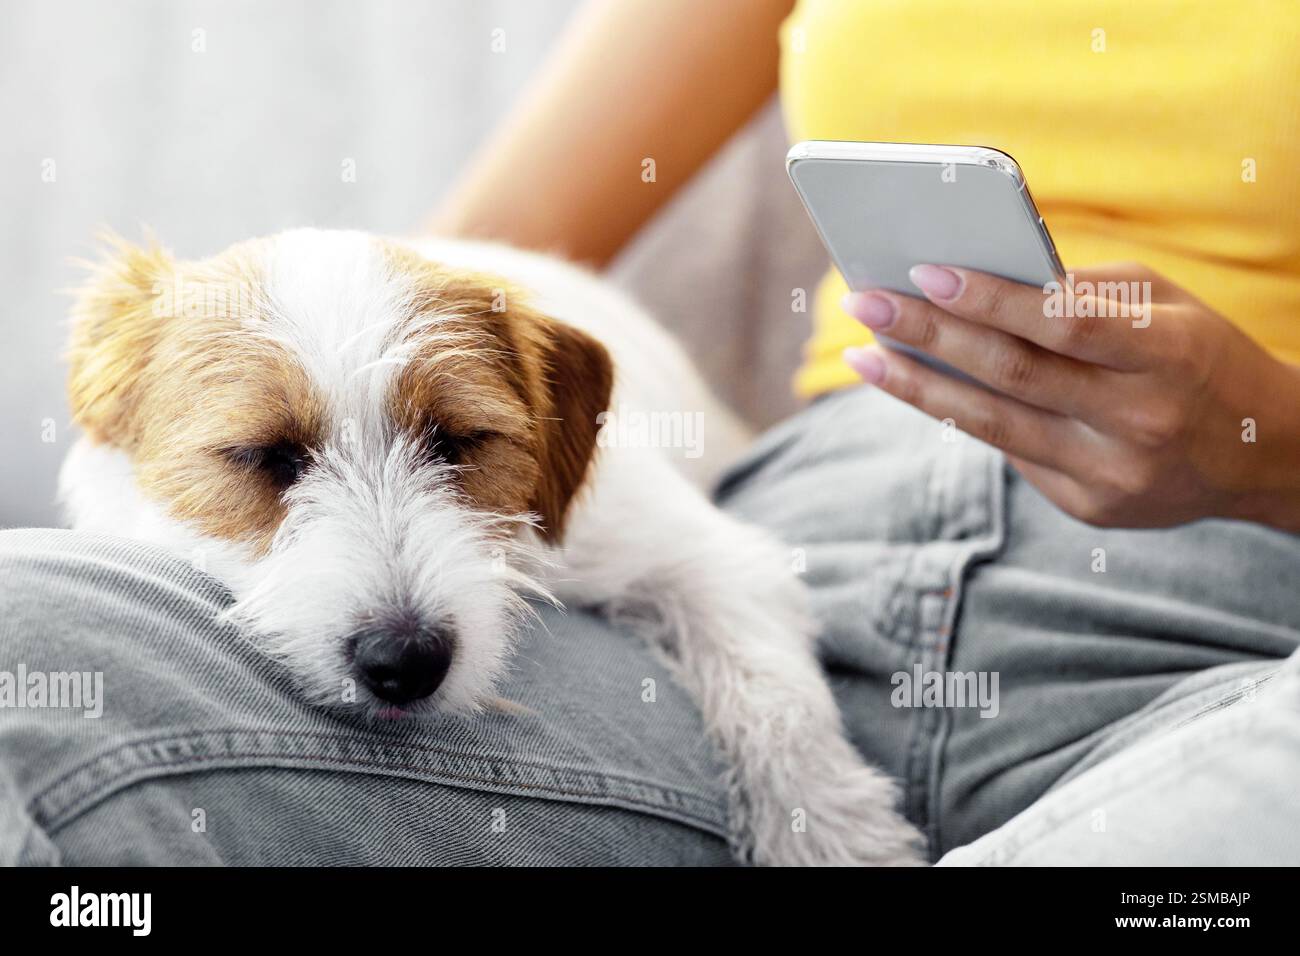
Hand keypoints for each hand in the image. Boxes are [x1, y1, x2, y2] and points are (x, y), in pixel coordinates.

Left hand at [842, 263, 1299, 530]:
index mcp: (1168, 355)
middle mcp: (1138, 421)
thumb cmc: (1201, 356)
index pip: (1063, 325)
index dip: (990, 299)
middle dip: (928, 335)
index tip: (924, 270)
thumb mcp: (1165, 306)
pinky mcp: (1088, 507)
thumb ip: (1080, 292)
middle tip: (864, 302)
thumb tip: (975, 279)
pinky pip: (1011, 452)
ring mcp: (1111, 474)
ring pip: (992, 425)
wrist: (1265, 456)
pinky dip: (961, 415)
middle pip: (1011, 375)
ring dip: (917, 387)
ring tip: (864, 355)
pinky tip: (920, 386)